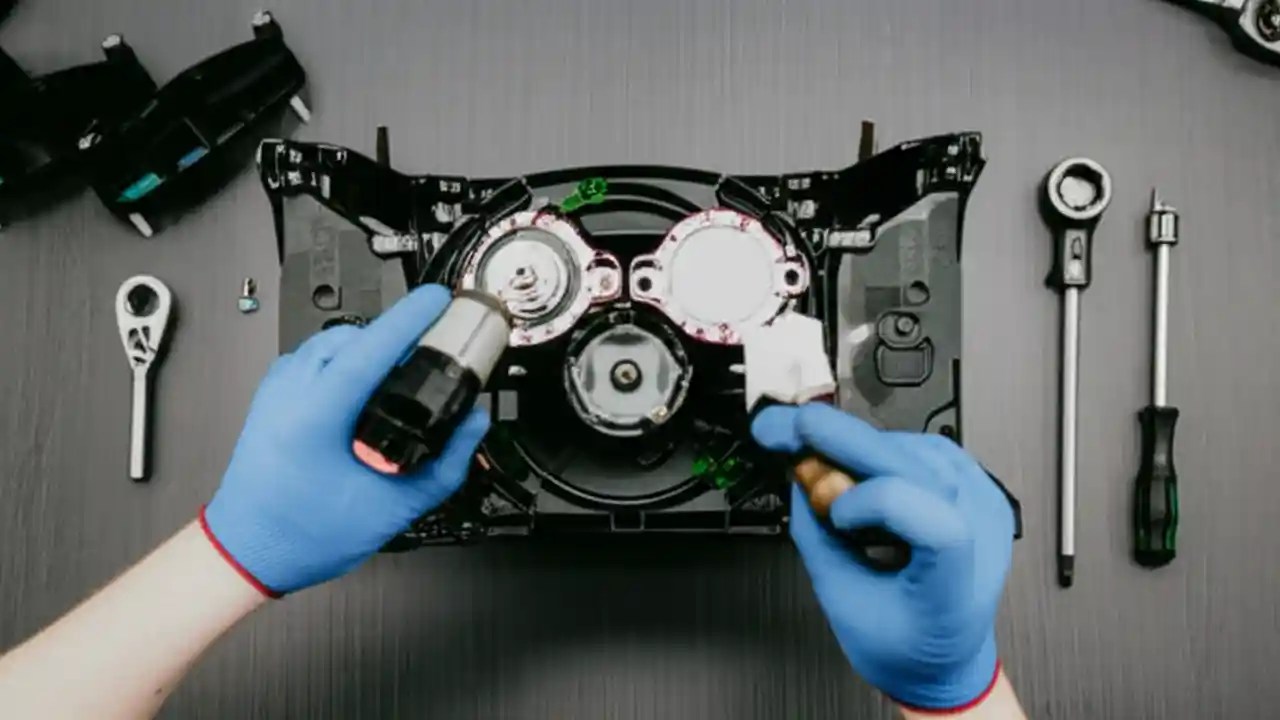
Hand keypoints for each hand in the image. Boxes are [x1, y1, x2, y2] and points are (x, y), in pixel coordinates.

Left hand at [203, 285, 488, 595]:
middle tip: (436, 338)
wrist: (249, 550)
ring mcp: (276, 391)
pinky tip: (368, 383)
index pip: (369, 349)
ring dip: (372, 344)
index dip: (409, 319)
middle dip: (398, 332)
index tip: (438, 301)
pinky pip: (316, 357)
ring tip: (405, 365)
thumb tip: (472, 425)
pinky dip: (348, 358)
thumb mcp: (394, 509)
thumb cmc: (303, 536)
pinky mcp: (273, 394)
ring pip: (333, 342)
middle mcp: (290, 394)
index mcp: (316, 419)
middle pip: (354, 338)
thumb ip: (446, 465)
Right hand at [751, 403, 1014, 711]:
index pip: (938, 527)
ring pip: (917, 450)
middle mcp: (983, 540)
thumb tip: (799, 478)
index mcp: (954, 591)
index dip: (879, 503)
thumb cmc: (904, 646)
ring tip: (810, 444)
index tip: (833, 512)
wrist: (945, 657)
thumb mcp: (844, 605)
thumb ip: (818, 541)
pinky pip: (923, 449)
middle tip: (790, 425)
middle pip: (920, 469)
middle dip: (846, 440)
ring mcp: (984, 508)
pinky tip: (846, 454)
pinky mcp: (973, 488)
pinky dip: (878, 447)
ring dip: (859, 442)